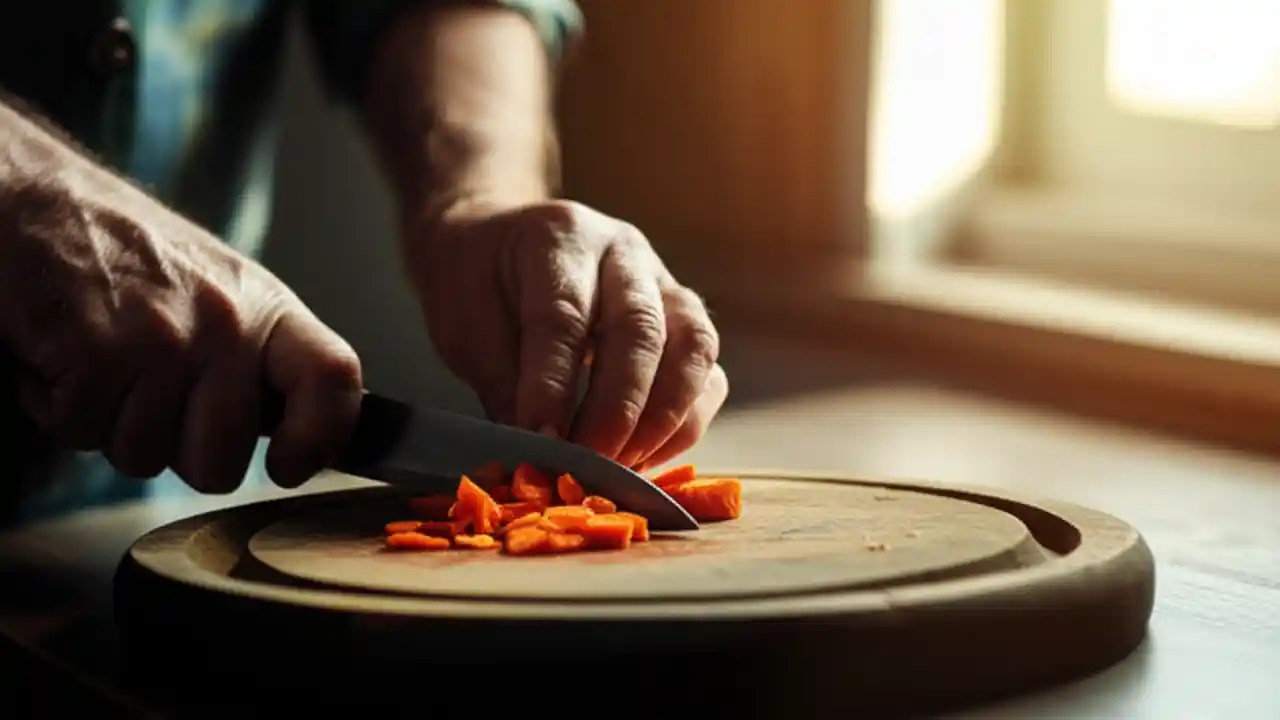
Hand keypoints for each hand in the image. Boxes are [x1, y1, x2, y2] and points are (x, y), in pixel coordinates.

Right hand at [0, 179, 363, 491]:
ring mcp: (161, 340)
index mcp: (266, 308)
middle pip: (222, 461)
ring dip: (112, 428)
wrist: (35, 197)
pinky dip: (61, 409)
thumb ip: (262, 358)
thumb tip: (305, 436)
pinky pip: (83, 435)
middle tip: (151, 401)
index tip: (288, 465)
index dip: (320, 439)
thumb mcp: (224, 290)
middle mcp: (224, 323)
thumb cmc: (130, 253)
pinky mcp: (95, 353)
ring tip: (103, 365)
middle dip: (178, 453)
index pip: (333, 379)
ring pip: (144, 458)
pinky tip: (65, 359)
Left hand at [406, 198, 727, 470]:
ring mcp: (666, 284)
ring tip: (621, 466)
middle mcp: (624, 252)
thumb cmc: (478, 286)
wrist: (497, 249)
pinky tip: (645, 458)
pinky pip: (709, 376)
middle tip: (590, 462)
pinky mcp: (688, 324)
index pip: (565, 318)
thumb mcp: (467, 327)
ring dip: (663, 419)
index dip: (554, 387)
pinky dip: (685, 425)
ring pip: (694, 348)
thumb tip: (539, 452)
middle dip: (618, 409)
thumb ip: (504, 384)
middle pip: (641, 330)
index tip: (541, 443)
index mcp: (561, 238)